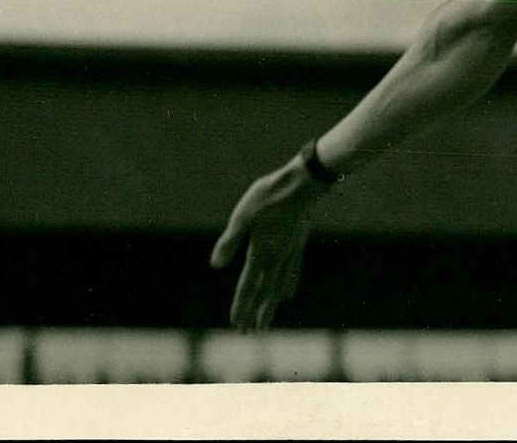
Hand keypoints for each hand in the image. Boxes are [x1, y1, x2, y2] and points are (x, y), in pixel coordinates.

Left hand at [210, 161, 320, 331]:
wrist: (302, 183)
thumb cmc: (268, 196)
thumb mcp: (242, 215)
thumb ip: (230, 242)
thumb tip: (215, 265)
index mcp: (260, 252)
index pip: (248, 286)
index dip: (241, 306)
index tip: (236, 325)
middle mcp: (276, 258)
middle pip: (263, 292)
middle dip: (254, 313)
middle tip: (248, 333)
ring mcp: (289, 253)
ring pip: (278, 287)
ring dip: (269, 306)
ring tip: (265, 323)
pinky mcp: (297, 244)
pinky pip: (292, 272)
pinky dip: (288, 286)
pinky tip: (287, 295)